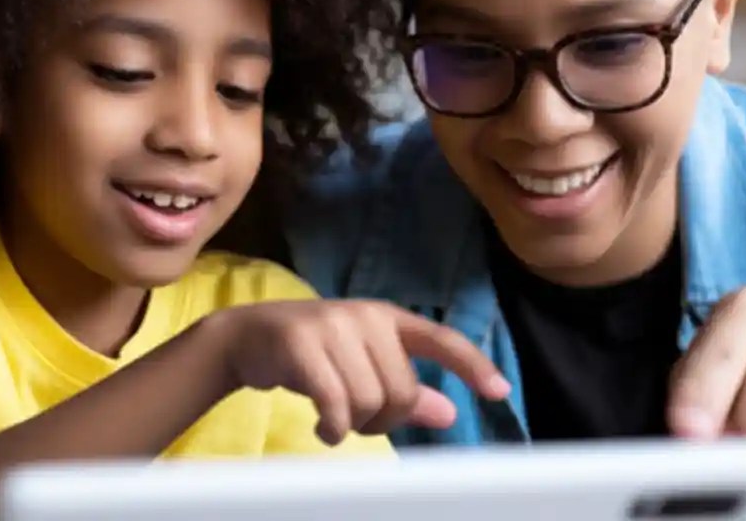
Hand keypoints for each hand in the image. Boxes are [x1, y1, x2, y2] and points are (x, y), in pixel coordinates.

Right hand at [205, 300, 510, 445]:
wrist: (246, 337)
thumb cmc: (313, 353)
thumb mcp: (361, 365)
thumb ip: (405, 387)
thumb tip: (449, 412)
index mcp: (387, 318)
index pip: (440, 338)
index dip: (471, 365)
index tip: (499, 391)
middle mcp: (365, 316)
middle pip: (401, 390)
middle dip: (384, 419)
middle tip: (358, 420)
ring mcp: (333, 326)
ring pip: (369, 401)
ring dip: (354, 426)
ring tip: (335, 421)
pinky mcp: (302, 344)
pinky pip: (334, 404)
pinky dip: (334, 428)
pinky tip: (324, 429)